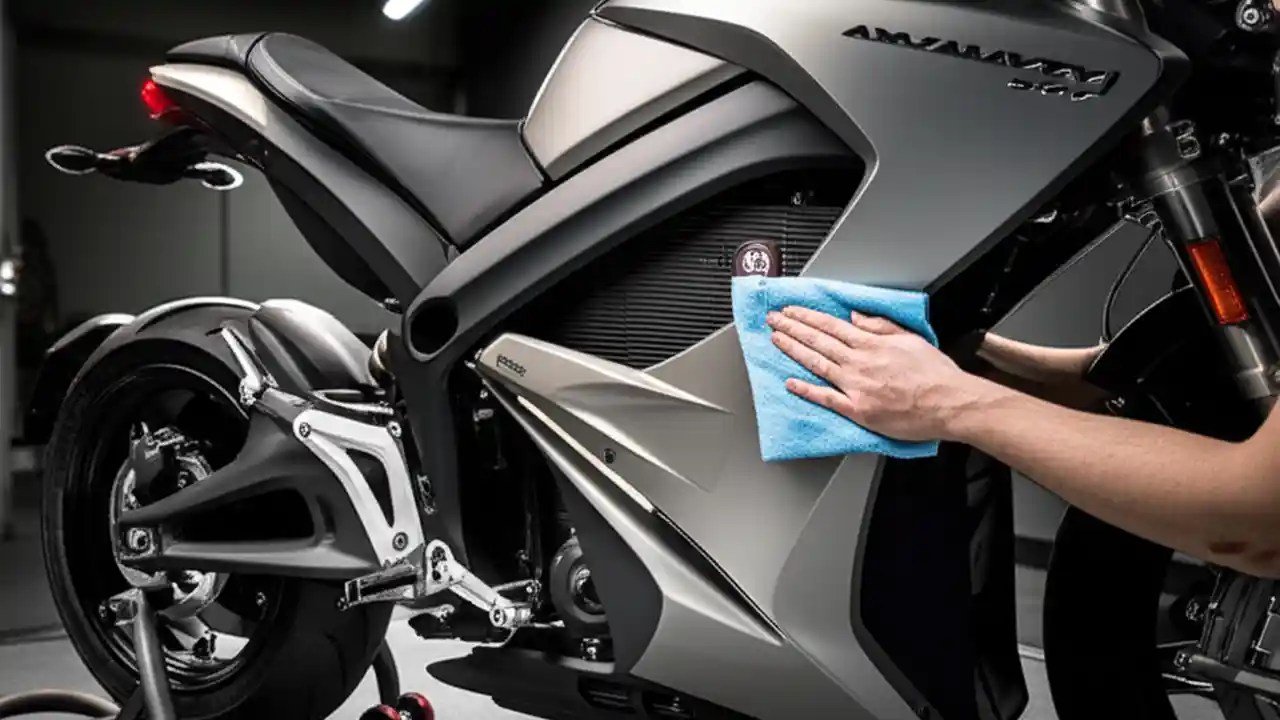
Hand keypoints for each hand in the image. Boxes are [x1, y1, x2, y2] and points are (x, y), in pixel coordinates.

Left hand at [767, 307, 988, 441]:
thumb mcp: (910, 338)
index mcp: (871, 343)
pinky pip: (826, 398)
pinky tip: (791, 383)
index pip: (830, 325)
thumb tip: (855, 317)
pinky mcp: (858, 410)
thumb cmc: (935, 374)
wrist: (949, 403)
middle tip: (773, 320)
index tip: (791, 311)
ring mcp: (856, 387)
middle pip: (818, 340)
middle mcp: (859, 362)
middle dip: (792, 328)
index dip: (806, 316)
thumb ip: (880, 326)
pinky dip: (806, 390)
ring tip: (776, 341)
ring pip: (816, 363)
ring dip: (793, 350)